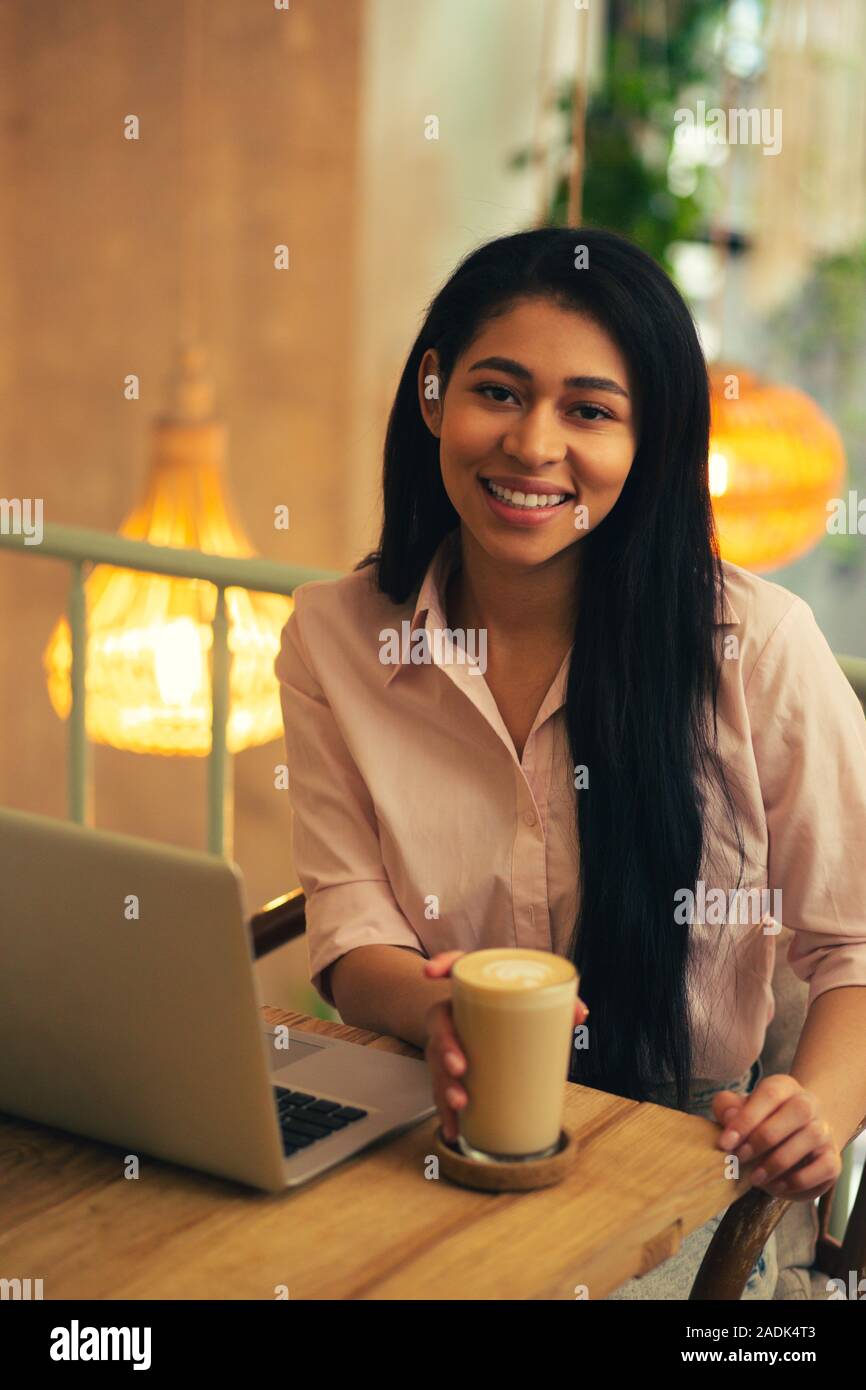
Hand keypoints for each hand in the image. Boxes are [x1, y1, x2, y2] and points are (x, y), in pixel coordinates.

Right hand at [422, 950, 588, 1143]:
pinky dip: (448, 1113)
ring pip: (435, 1061)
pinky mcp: (447, 1070)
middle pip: (440, 1025)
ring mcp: (445, 1042)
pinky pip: (440, 1090)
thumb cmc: (510, 1014)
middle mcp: (452, 1013)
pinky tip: (455, 1131)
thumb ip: (556, 1006)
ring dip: (444, 1085)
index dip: (441, 964)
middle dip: (445, 1047)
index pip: (453, 966)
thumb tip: (580, 1014)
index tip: (430, 973)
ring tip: (460, 1103)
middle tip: (460, 1067)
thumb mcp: (530, 1004)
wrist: (487, 1031)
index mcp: (469, 990)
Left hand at [712, 1073, 841, 1201]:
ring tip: (755, 1177)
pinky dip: (798, 1180)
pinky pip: (824, 1166)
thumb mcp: (737, 1111)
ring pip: (811, 1137)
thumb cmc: (757, 1123)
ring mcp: (824, 1130)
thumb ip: (727, 1108)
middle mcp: (809, 1104)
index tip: (725, 1143)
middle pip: (798, 1111)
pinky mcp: (833, 1158)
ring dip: (779, 1161)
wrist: (792, 1140)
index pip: (770, 1094)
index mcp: (784, 1087)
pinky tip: (776, 1186)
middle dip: (764, 1138)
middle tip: (740, 1158)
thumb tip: (729, 1116)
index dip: (746, 1119)